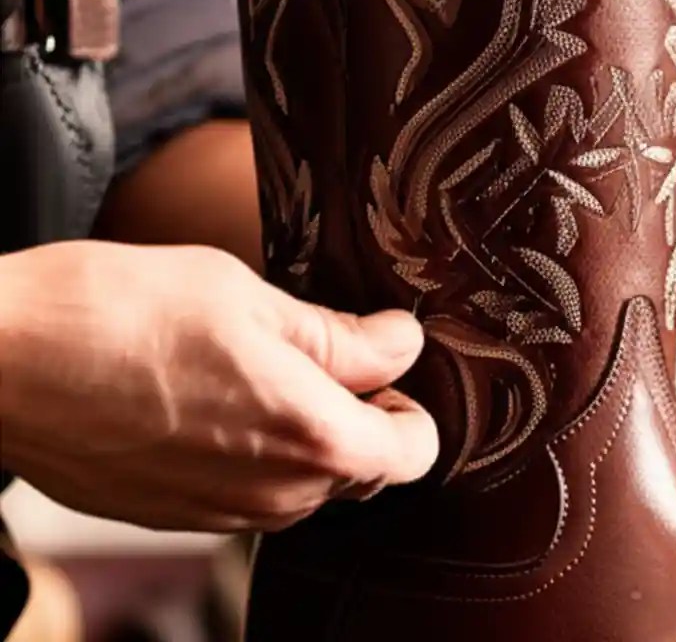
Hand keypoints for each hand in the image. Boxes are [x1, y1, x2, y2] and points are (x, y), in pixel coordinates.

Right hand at [0, 242, 436, 531]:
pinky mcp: (173, 517)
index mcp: (314, 439)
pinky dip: (246, 453)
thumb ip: (341, 338)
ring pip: (303, 485)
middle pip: (361, 470)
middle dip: (355, 416)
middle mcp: (276, 496)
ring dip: (298, 434)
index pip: (415, 451)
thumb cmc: (121, 314)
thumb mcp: (251, 298)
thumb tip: (401, 344)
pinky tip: (203, 398)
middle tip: (310, 352)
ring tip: (247, 368)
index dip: (407, 403)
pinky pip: (244, 493)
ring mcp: (221, 514)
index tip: (378, 364)